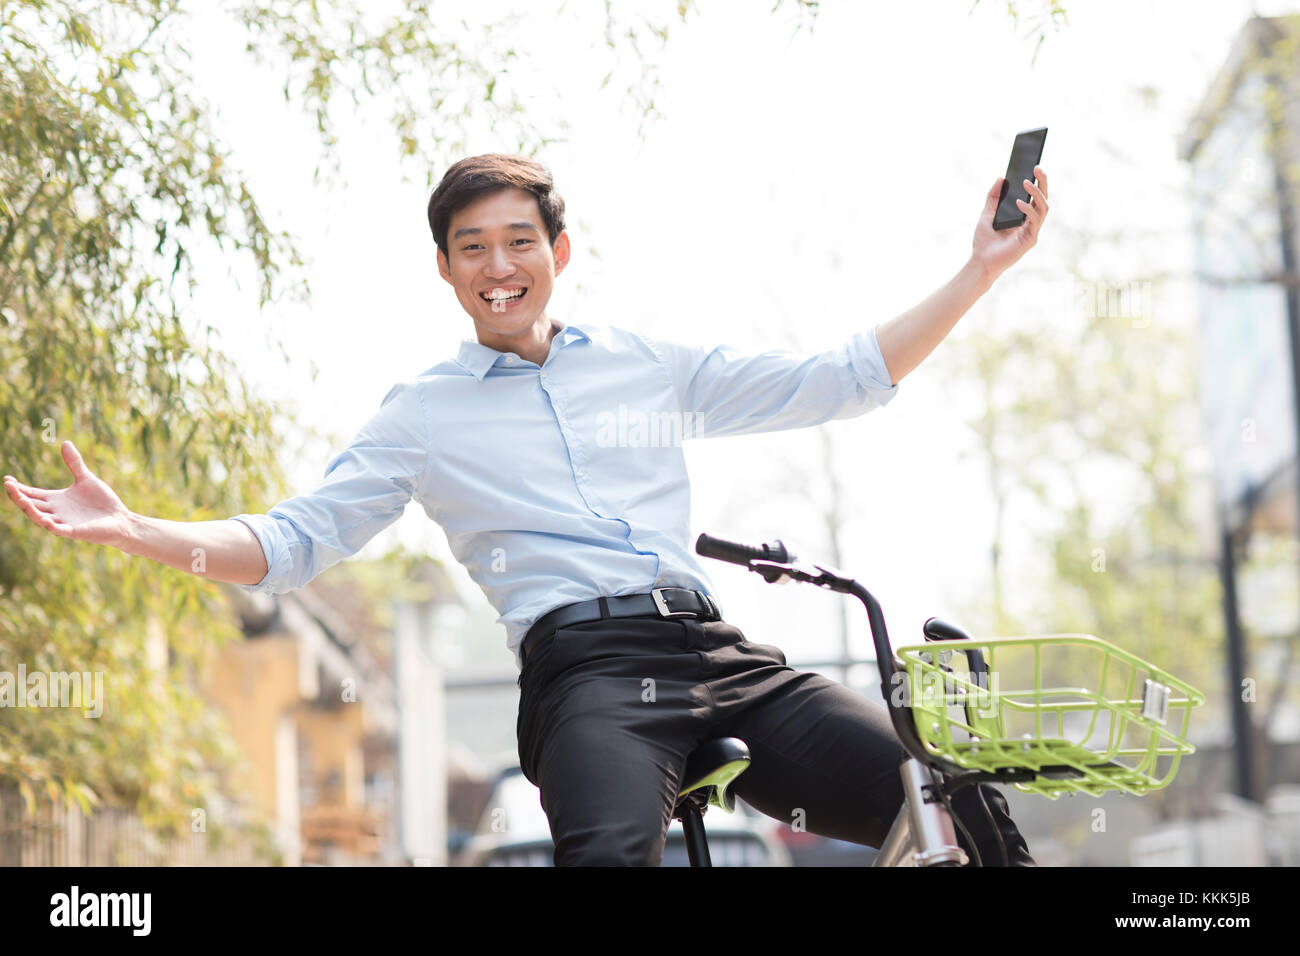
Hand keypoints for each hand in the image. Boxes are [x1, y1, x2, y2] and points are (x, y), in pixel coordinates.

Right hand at [4, 441, 134, 546]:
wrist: (121, 519)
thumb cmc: (102, 501)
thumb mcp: (86, 479)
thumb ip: (74, 463)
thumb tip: (65, 442)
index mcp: (56, 500)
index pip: (32, 494)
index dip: (19, 488)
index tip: (7, 479)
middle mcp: (56, 512)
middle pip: (31, 505)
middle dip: (19, 496)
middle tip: (8, 484)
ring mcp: (64, 523)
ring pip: (40, 518)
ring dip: (29, 509)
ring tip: (20, 498)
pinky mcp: (75, 532)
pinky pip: (58, 529)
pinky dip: (49, 524)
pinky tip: (43, 518)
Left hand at [970, 164, 1048, 280]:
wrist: (980, 261)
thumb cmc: (984, 241)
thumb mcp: (987, 213)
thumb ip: (994, 197)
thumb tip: (1001, 178)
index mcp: (1023, 216)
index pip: (1034, 196)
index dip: (1037, 181)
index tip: (1034, 166)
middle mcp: (1030, 223)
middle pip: (1043, 199)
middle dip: (1042, 183)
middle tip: (1038, 168)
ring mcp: (1032, 231)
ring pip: (1043, 208)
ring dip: (1036, 194)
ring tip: (1026, 182)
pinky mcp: (1030, 240)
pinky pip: (1034, 221)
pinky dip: (1028, 210)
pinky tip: (1020, 202)